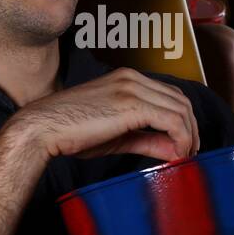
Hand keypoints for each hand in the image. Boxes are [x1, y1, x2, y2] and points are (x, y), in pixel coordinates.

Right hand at [8, 67, 199, 163]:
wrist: (42, 128)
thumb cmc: (72, 132)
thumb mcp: (117, 137)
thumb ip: (147, 140)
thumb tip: (173, 150)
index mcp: (128, 79)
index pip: (170, 95)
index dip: (183, 121)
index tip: (184, 144)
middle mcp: (133, 78)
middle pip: (180, 100)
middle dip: (191, 128)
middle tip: (189, 152)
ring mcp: (132, 88)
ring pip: (180, 108)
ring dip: (188, 135)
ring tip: (183, 156)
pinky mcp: (131, 104)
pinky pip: (171, 119)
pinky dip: (180, 137)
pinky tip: (176, 153)